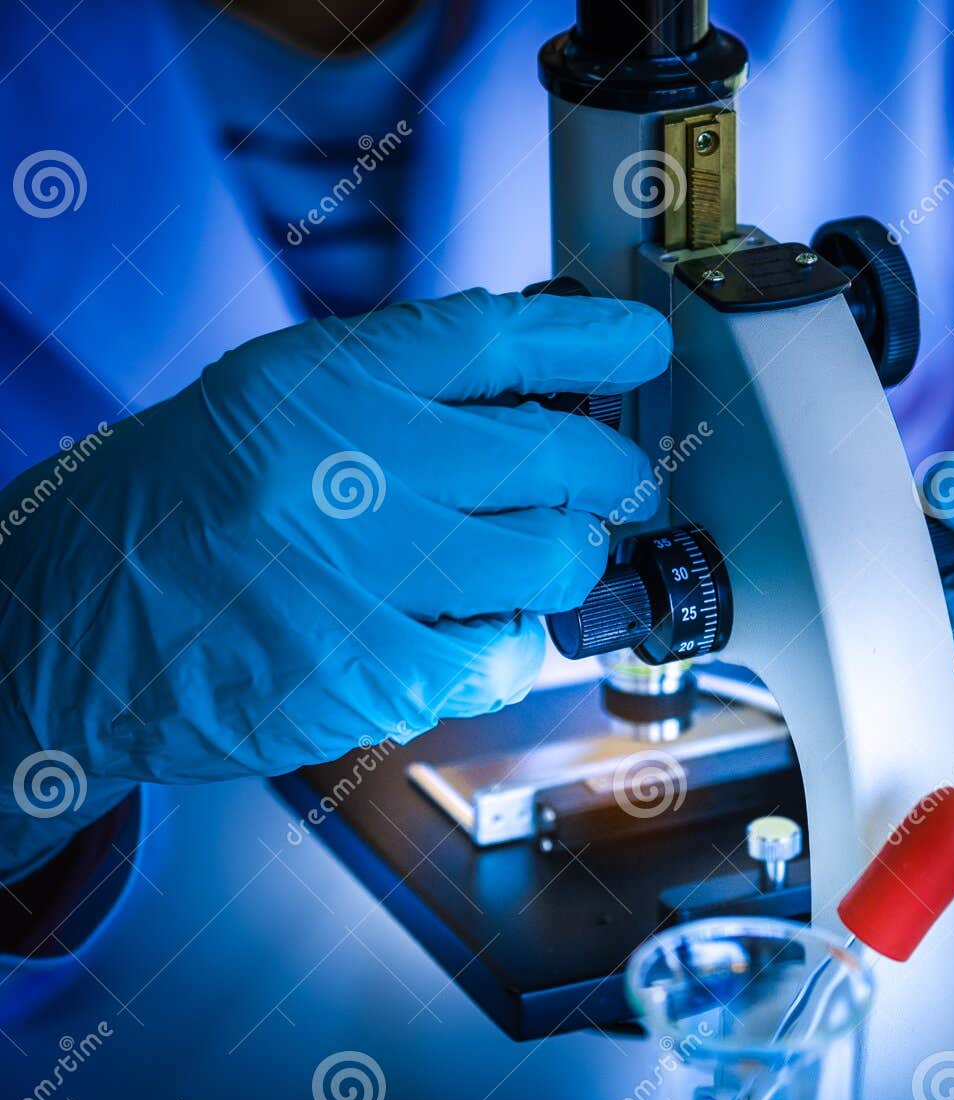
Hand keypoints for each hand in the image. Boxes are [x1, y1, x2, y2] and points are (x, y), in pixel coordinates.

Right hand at [0, 287, 668, 868]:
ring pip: (556, 563)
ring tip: (526, 568)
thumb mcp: (278, 407)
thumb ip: (404, 394)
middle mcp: (353, 470)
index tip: (645, 343)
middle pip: (560, 456)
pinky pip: (505, 658)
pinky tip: (462, 635)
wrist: (74, 628)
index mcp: (326, 385)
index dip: (594, 337)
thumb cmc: (185, 510)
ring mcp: (369, 577)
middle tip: (615, 487)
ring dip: (566, 567)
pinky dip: (504, 648)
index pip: (498, 338)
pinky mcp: (375, 673)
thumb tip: (546, 391)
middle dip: (615, 474)